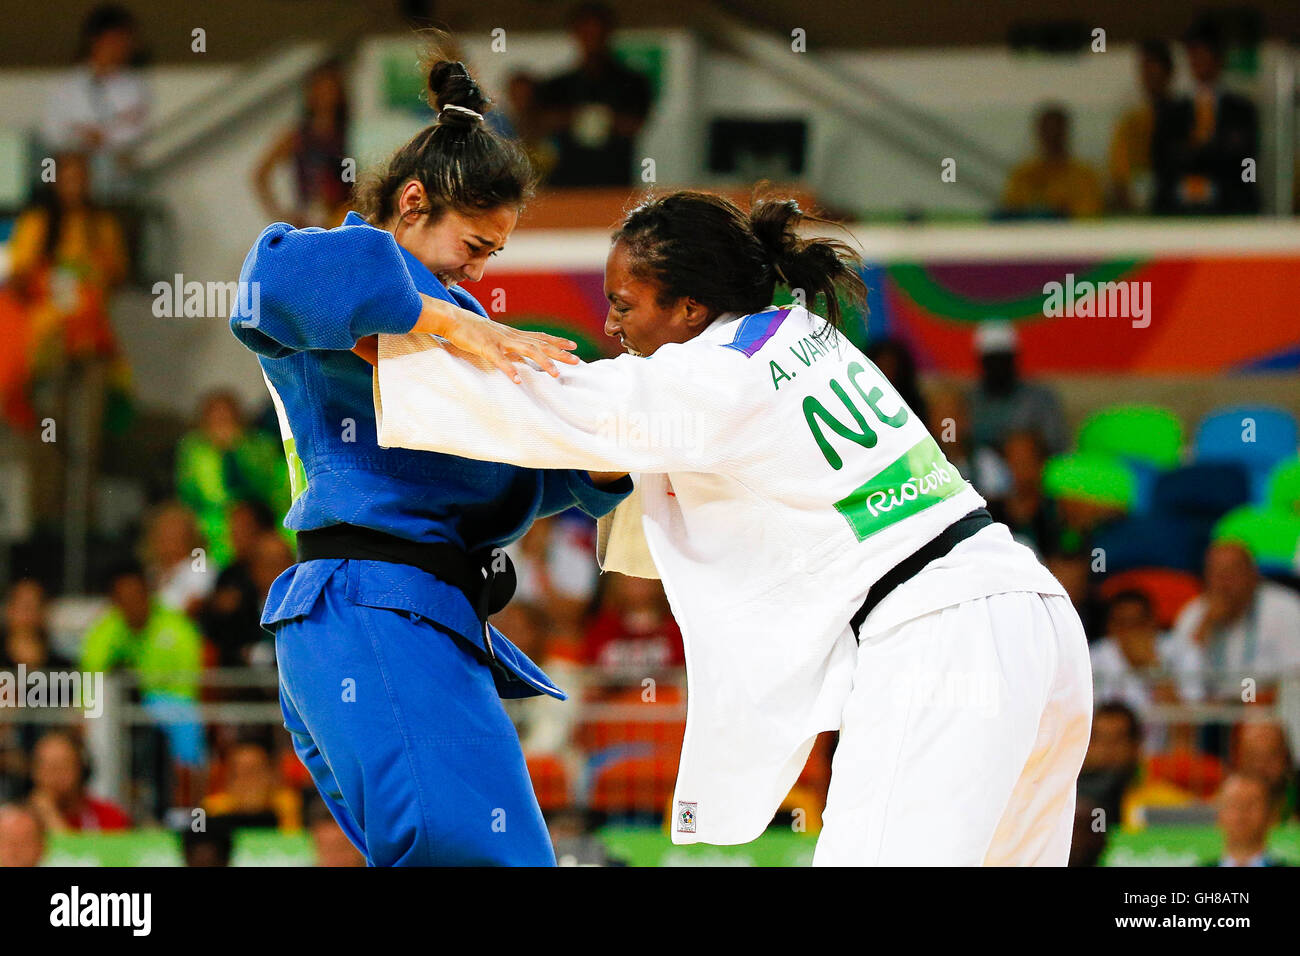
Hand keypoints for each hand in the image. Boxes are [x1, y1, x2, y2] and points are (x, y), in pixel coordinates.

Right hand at [412, 293, 579, 382]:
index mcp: (513, 335)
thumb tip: (521, 356)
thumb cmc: (472, 330)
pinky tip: (519, 381)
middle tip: (577, 361)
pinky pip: (500, 360)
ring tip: (556, 375)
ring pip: (526, 351)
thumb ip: (508, 347)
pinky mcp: (486, 348)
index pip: (540, 337)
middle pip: (540, 344)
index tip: (574, 347)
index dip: (557, 342)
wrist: (452, 319)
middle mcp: (511, 336)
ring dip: (543, 362)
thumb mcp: (495, 338)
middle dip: (559, 353)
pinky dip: (510, 370)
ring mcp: (500, 341)